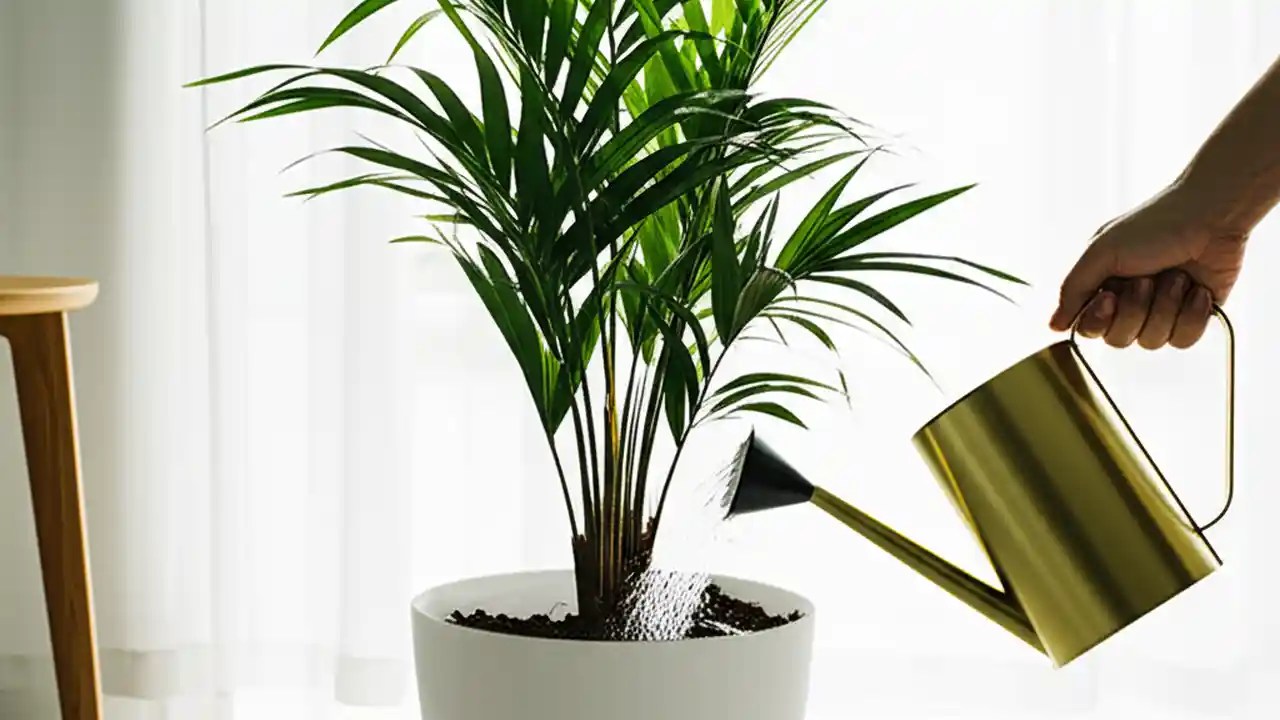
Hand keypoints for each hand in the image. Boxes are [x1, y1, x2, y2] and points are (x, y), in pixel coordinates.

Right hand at [1049, 182, 1247, 348]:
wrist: (1211, 216)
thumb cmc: (1153, 226)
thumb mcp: (1101, 252)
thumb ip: (1073, 290)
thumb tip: (1052, 326)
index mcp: (1103, 287)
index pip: (1088, 328)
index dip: (1099, 320)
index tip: (1110, 296)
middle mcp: (1129, 304)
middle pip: (1120, 340)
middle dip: (1136, 309)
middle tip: (1147, 278)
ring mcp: (1161, 312)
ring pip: (1152, 342)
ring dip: (1166, 306)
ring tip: (1177, 276)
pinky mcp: (1193, 317)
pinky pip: (1183, 341)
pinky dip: (1192, 315)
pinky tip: (1197, 290)